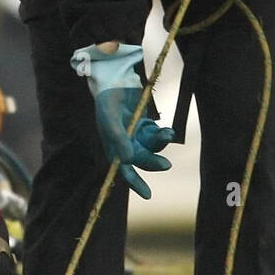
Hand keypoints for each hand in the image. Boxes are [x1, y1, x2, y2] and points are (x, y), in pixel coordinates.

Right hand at [71, 43, 173, 199]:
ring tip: (167, 134)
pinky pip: (157, 134)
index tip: (148, 194)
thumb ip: (119, 139)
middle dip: (154, 162)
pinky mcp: (145, 124)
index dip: (135, 183)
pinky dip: (163, 133)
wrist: (114, 80)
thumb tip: (129, 160)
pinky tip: (167, 129)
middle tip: (166, 165)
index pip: (125, 170)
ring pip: (152, 146)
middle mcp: (125, 144)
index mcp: (113, 147)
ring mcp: (136, 134)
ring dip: (160, 144)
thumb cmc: (107, 100)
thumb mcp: (110, 119)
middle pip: (142, 159)